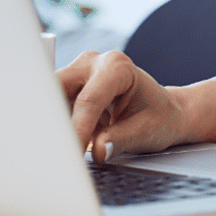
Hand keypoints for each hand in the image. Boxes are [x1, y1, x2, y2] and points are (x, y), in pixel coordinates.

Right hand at [56, 50, 189, 162]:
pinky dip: (60, 125)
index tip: (72, 153)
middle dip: (54, 119)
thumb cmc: (159, 117)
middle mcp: (94, 62)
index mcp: (117, 67)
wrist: (164, 112)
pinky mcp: (70, 86)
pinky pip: (55, 105)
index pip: (89, 99)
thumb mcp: (146, 132)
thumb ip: (120, 140)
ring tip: (73, 145)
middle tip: (56, 149)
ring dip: (57, 123)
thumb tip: (97, 150)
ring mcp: (79, 72)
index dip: (78, 129)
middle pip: (58, 87)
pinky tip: (78, 136)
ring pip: (51, 97)